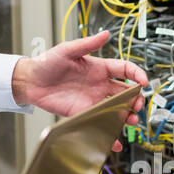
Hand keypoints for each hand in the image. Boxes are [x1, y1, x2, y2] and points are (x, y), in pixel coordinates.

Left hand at [11, 28, 146, 151]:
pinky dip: (109, 133)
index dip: (137, 75)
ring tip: (131, 120)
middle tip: (137, 106)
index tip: (143, 82)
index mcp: (100, 68)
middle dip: (136, 99)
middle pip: (126, 92)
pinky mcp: (83, 113)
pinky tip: (115, 139)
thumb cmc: (47, 62)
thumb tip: (105, 34)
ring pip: (117, 109)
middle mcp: (100, 85)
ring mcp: (93, 100)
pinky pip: (100, 123)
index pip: (125, 70)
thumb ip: (87, 44)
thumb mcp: (67, 50)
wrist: (30, 81)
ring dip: (127, 116)